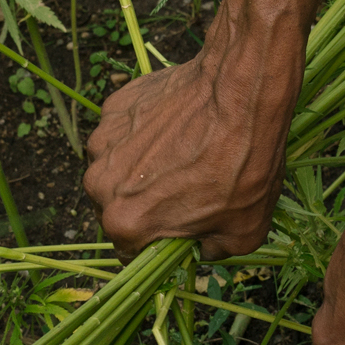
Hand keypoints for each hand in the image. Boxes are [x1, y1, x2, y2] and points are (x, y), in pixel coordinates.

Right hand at [81, 35, 298, 258]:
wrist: (240, 92)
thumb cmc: (243, 165)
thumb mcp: (244, 233)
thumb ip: (214, 253)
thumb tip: (204, 249)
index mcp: (124, 222)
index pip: (128, 251)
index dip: (155, 245)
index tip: (178, 232)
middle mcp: (100, 183)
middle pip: (116, 208)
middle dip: (144, 206)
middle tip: (185, 190)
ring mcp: (103, 140)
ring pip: (117, 168)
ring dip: (140, 169)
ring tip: (181, 155)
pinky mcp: (114, 106)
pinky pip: (123, 133)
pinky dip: (143, 135)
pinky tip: (176, 128)